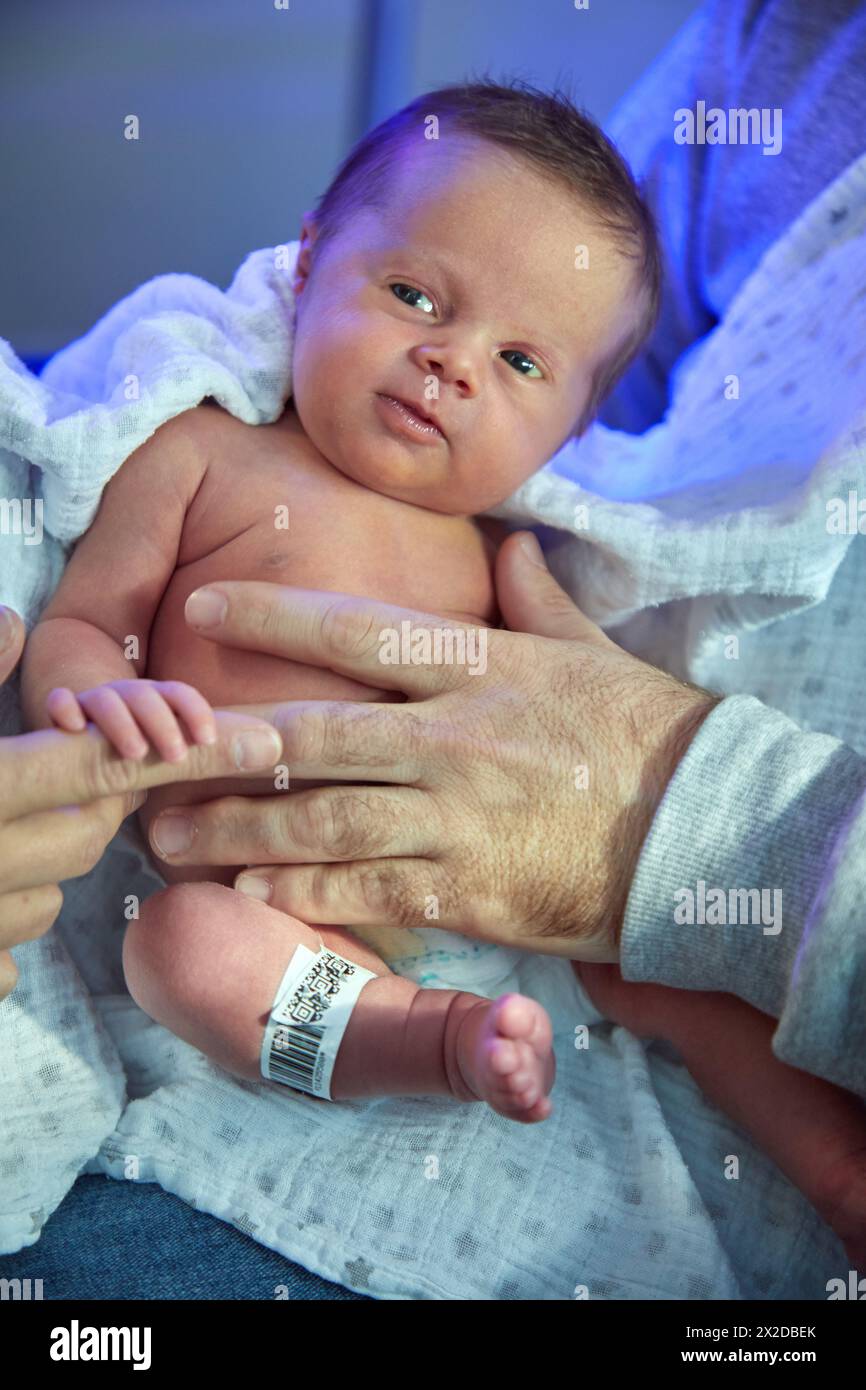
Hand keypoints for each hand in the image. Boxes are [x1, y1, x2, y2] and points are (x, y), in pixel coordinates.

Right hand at [0, 605, 282, 998]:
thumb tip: (11, 620)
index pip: (98, 765)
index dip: (184, 747)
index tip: (261, 740)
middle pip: (88, 832)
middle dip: (90, 797)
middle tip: (63, 766)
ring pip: (53, 897)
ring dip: (42, 860)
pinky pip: (5, 953)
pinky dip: (1, 918)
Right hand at [46, 678, 217, 762]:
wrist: (81, 765)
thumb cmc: (140, 764)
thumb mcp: (175, 759)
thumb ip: (213, 755)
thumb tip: (274, 745)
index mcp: (159, 709)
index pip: (179, 695)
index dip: (194, 711)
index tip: (204, 737)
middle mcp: (128, 703)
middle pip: (145, 695)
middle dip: (163, 721)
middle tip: (175, 754)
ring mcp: (92, 710)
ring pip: (106, 699)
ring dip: (121, 720)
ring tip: (134, 752)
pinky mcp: (59, 722)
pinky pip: (60, 702)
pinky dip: (65, 707)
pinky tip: (72, 725)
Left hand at [149, 532, 718, 960]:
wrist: (705, 831)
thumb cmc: (645, 734)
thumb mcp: (592, 652)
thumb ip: (537, 599)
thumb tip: (509, 544)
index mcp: (480, 668)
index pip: (358, 631)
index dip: (272, 618)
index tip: (202, 609)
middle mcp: (455, 738)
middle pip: (318, 734)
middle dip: (228, 746)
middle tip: (157, 753)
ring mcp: (458, 819)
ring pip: (325, 822)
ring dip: (241, 830)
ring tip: (172, 839)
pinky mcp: (469, 891)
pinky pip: (369, 894)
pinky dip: (307, 895)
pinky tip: (253, 894)